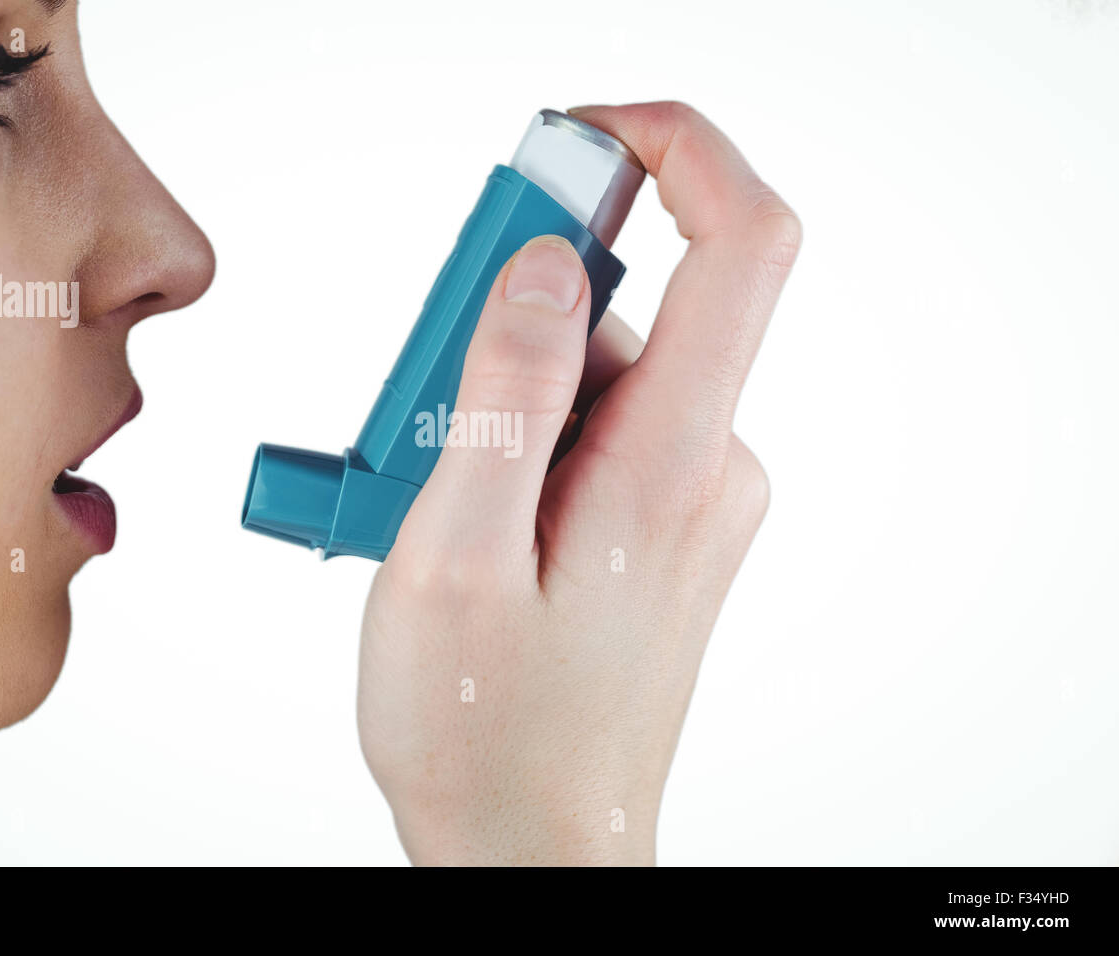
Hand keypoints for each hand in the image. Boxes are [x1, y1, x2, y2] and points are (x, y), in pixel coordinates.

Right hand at [358, 102, 800, 864]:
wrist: (535, 848)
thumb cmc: (487, 735)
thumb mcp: (457, 557)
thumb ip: (506, 397)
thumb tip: (549, 269)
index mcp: (669, 463)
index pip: (741, 245)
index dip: (677, 154)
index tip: (577, 144)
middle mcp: (701, 465)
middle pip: (623, 311)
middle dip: (500, 328)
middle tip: (414, 417)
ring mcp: (681, 495)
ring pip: (587, 376)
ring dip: (488, 406)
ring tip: (424, 511)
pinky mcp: (653, 520)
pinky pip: (586, 430)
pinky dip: (510, 447)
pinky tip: (459, 526)